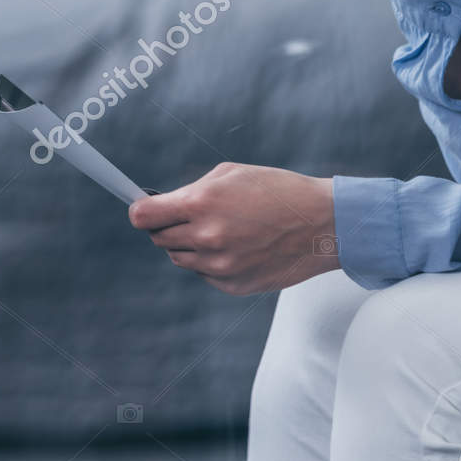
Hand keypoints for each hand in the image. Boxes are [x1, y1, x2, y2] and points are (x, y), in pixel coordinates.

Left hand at [128, 163, 338, 294]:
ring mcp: (218, 266)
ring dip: (190, 245)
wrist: (321, 224)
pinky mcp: (231, 285)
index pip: (143, 217)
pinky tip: (239, 245)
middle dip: (168, 226)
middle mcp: (205, 238)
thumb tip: (163, 205)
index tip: (143, 210)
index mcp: (201, 204)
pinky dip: (213, 261)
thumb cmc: (278, 191)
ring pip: (180, 259)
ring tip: (222, 229)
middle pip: (159, 239)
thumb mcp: (232, 175)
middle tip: (191, 216)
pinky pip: (205, 273)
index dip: (140, 211)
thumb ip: (192, 190)